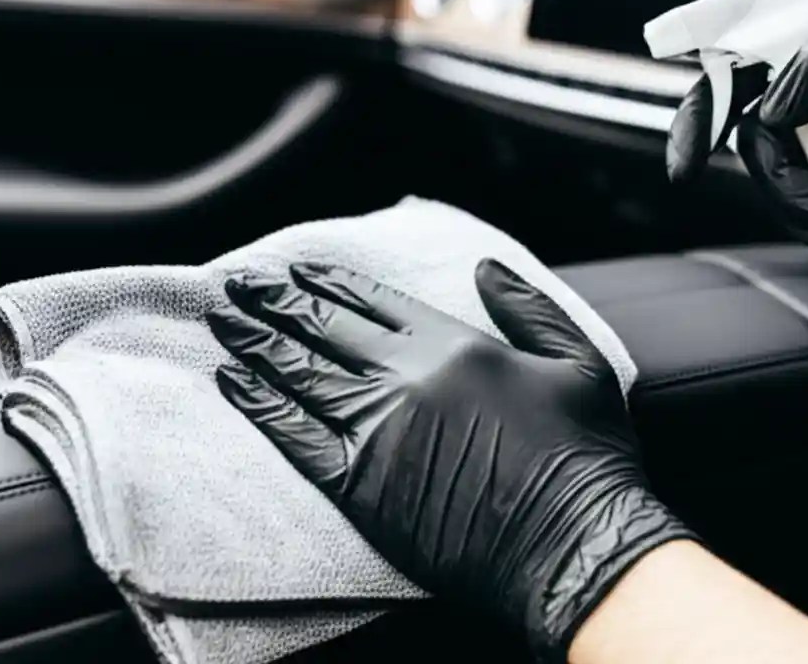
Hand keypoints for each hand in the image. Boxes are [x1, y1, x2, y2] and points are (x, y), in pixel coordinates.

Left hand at [206, 260, 693, 660]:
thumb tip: (484, 266)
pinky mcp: (360, 486)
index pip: (371, 301)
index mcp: (454, 344)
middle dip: (274, 304)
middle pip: (322, 330)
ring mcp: (375, 432)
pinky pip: (294, 437)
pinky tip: (234, 382)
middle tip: (238, 287)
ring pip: (297, 375)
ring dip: (255, 344)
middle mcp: (405, 379)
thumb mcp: (576, 358)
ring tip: (224, 321)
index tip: (295, 271)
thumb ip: (526, 304)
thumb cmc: (584, 454)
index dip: (327, 283)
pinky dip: (259, 406)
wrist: (571, 541)